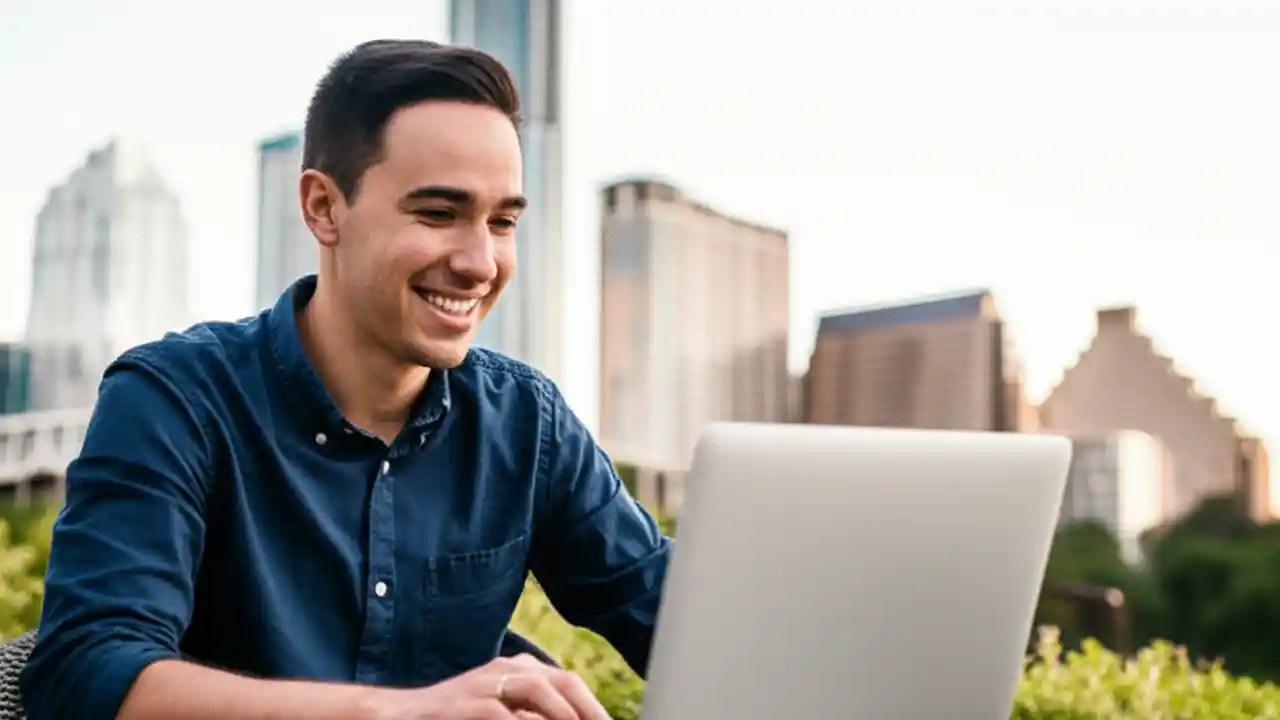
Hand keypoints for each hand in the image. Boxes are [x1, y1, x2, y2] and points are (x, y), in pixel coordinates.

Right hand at [368, 653, 610, 719]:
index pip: (568, 683)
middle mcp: (504, 670)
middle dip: (587, 710)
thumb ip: (533, 716)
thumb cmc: (457, 717)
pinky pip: (500, 712)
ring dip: (562, 713)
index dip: (593, 708)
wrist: (400, 716)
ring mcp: (483, 684)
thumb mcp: (501, 714)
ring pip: (536, 688)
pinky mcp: (462, 704)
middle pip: (560, 681)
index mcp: (518, 671)